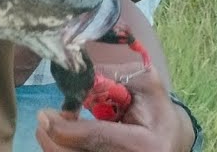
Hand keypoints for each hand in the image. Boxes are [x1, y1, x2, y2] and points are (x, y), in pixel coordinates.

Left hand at [35, 63, 192, 151]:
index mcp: (144, 145)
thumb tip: (78, 73)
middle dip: (52, 138)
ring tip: (52, 125)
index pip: (96, 138)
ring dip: (55, 143)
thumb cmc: (157, 108)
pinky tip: (63, 135)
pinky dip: (63, 147)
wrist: (172, 139)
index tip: (45, 115)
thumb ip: (113, 76)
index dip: (65, 128)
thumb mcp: (144, 84)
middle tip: (44, 119)